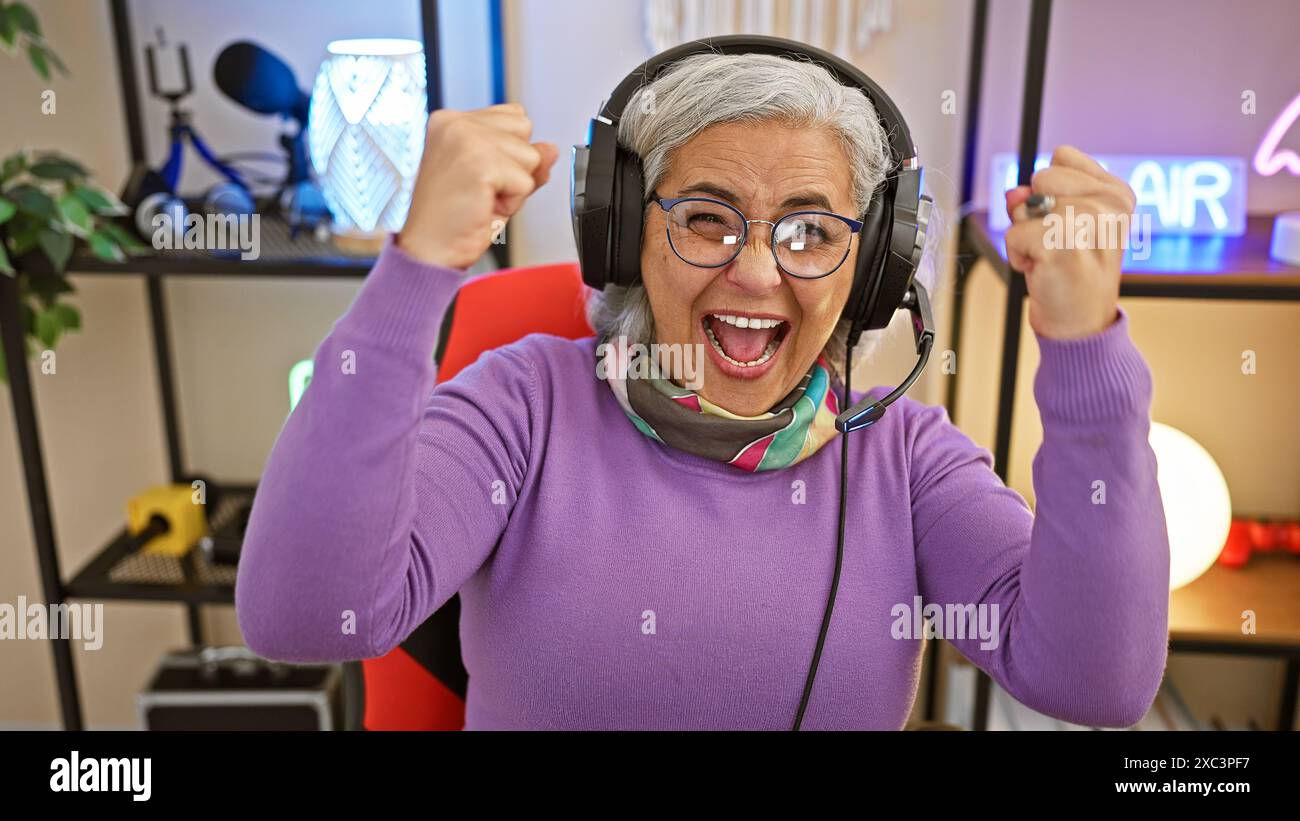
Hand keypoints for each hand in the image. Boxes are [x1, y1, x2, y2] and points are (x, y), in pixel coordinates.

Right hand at [397, 102, 559, 270]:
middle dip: (515, 165)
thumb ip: (521, 159)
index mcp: (452, 121)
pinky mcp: (481, 163)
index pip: (515, 116)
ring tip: (482, 198)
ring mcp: (467, 140)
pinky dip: (512, 203)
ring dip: (514, 186)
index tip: (479, 175)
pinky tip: (483, 207)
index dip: (509, 153)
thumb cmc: (453, 218)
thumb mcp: (493, 180)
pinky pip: (526, 182)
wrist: (429, 249)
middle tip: (481, 189)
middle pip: (526, 129)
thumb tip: (551, 148)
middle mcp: (456, 123)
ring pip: (531, 156)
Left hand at [1004, 145, 1135, 339]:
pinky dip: (1018, 256)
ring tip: (1050, 260)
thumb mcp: (1058, 226)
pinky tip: (1043, 271)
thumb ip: (1037, 200)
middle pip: (1041, 178)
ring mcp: (1090, 223)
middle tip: (1056, 245)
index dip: (1049, 190)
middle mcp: (1110, 204)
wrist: (1081, 324)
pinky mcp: (1063, 244)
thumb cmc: (1071, 273)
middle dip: (1034, 213)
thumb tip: (1016, 193)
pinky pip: (1014, 234)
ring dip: (1025, 238)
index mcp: (1117, 192)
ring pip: (1024, 208)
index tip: (1066, 223)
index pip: (1062, 156)